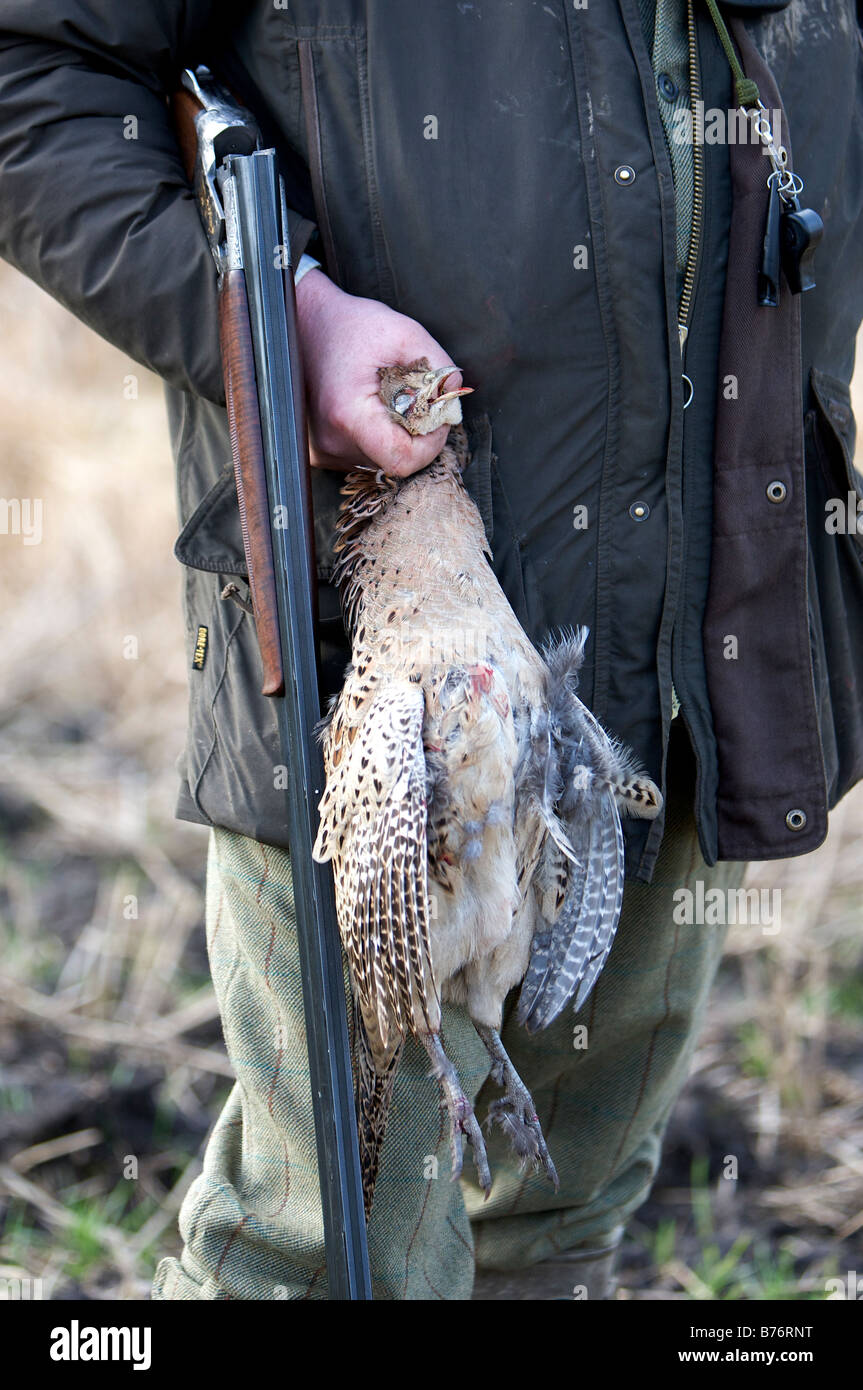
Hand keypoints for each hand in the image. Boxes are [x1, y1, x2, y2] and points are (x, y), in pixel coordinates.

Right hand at [295, 269, 461, 476]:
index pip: (402, 461)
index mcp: (349, 415)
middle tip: (417, 400)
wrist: (306, 323)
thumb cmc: (351, 325)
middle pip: (395, 462)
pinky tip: (374, 407)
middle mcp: (332, 441)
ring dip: (397, 435)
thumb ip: (437, 364)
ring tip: (390, 399)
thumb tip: (456, 394)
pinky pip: (365, 455)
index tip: (437, 418)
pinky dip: (380, 436)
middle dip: (417, 435)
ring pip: (381, 461)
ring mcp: (325, 450)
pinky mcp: (323, 452)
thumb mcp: (404, 333)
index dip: (431, 444)